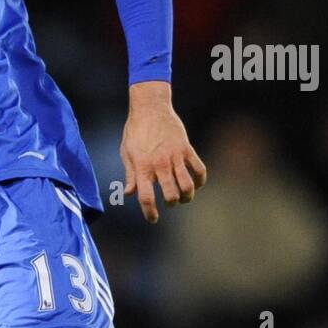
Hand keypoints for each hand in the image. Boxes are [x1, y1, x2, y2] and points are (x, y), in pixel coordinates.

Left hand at [120, 81, 205, 223]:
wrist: (150, 108)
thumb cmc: (135, 131)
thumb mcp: (127, 153)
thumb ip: (130, 175)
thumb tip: (129, 194)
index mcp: (142, 167)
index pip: (146, 197)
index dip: (150, 212)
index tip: (153, 219)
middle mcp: (160, 164)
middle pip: (170, 195)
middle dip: (171, 204)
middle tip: (168, 202)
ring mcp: (175, 157)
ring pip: (187, 186)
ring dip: (186, 196)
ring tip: (183, 197)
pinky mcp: (187, 149)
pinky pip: (199, 169)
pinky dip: (200, 180)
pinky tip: (196, 184)